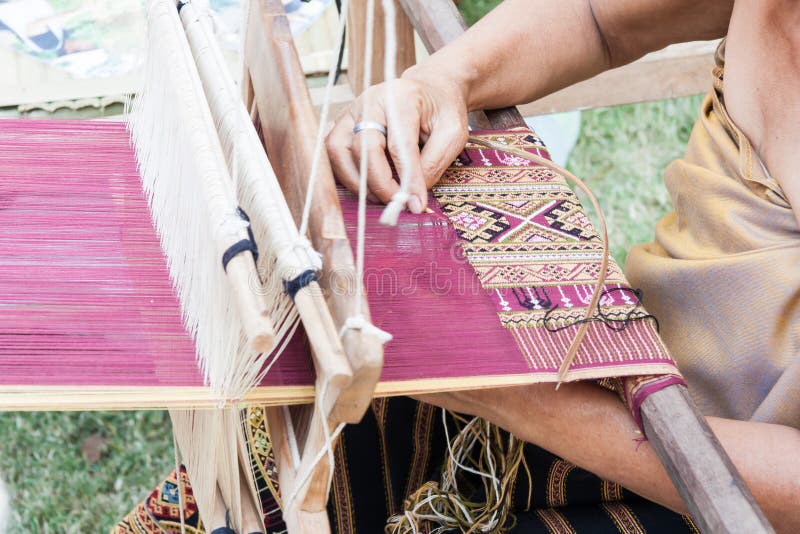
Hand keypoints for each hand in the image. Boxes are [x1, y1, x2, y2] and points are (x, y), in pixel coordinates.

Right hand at [325, 68, 468, 211]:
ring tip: (380, 196)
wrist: (429, 90)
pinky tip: (364, 184)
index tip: (414, 202)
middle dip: (378, 183)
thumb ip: (434, 163)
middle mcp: (370, 101)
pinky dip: (344, 173)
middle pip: (363, 147)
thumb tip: (412, 196)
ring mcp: (352, 111)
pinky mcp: (343, 124)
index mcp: (401, 98)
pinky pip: (332, 153)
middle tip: (396, 203)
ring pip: (338, 151)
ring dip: (356, 182)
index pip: (399, 144)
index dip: (406, 177)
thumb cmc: (441, 110)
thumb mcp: (453, 133)